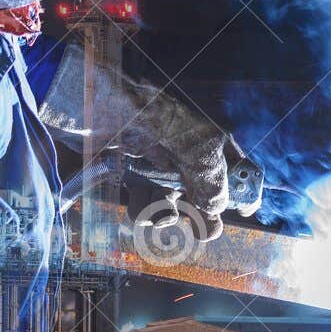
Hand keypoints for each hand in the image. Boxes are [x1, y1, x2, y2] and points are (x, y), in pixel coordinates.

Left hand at [41, 44, 262, 239]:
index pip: (237, 165)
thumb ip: (207, 174)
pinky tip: (138, 206)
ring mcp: (157, 165)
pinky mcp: (130, 175)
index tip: (246, 214)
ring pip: (175, 202)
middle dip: (204, 212)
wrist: (84, 102)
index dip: (246, 188)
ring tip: (161, 215)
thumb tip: (218, 210)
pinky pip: (145, 203)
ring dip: (169, 215)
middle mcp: (184, 152)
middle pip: (207, 191)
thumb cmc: (139, 109)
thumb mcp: (184, 139)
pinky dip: (144, 211)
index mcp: (204, 137)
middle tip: (202, 230)